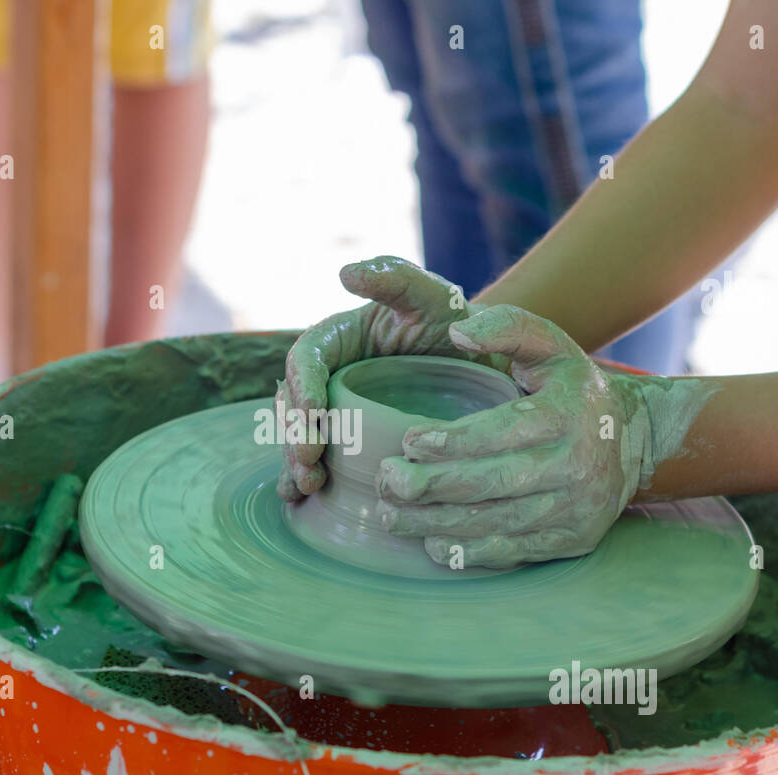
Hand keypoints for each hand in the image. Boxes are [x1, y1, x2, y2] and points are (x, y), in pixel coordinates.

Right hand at [277, 256, 507, 501]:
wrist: (482, 364)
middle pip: (295, 402)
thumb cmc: (458, 325)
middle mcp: (329, 374)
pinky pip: (318, 459)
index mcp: (339, 338)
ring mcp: (337, 409)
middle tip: (308, 460)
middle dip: (295, 433)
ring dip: (296, 461)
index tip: (312, 413)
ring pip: (300, 434)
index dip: (302, 385)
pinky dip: (304, 478)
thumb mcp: (433, 297)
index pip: (307, 358)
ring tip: (307, 485)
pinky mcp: (348, 439)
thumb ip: (395, 278)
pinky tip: (303, 500)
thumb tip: (346, 272)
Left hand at [374, 307, 714, 566]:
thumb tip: (457, 332)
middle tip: (388, 481)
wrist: (634, 439)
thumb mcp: (549, 344)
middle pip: (493, 484)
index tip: (406, 442)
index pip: (501, 433)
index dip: (450, 442)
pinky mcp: (573, 540)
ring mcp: (577, 508)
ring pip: (496, 523)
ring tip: (391, 515)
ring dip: (437, 523)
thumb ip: (506, 326)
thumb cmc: (572, 388)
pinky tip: (429, 542)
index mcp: (568, 414)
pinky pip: (513, 551)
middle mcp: (576, 465)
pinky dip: (467, 552)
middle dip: (433, 486)